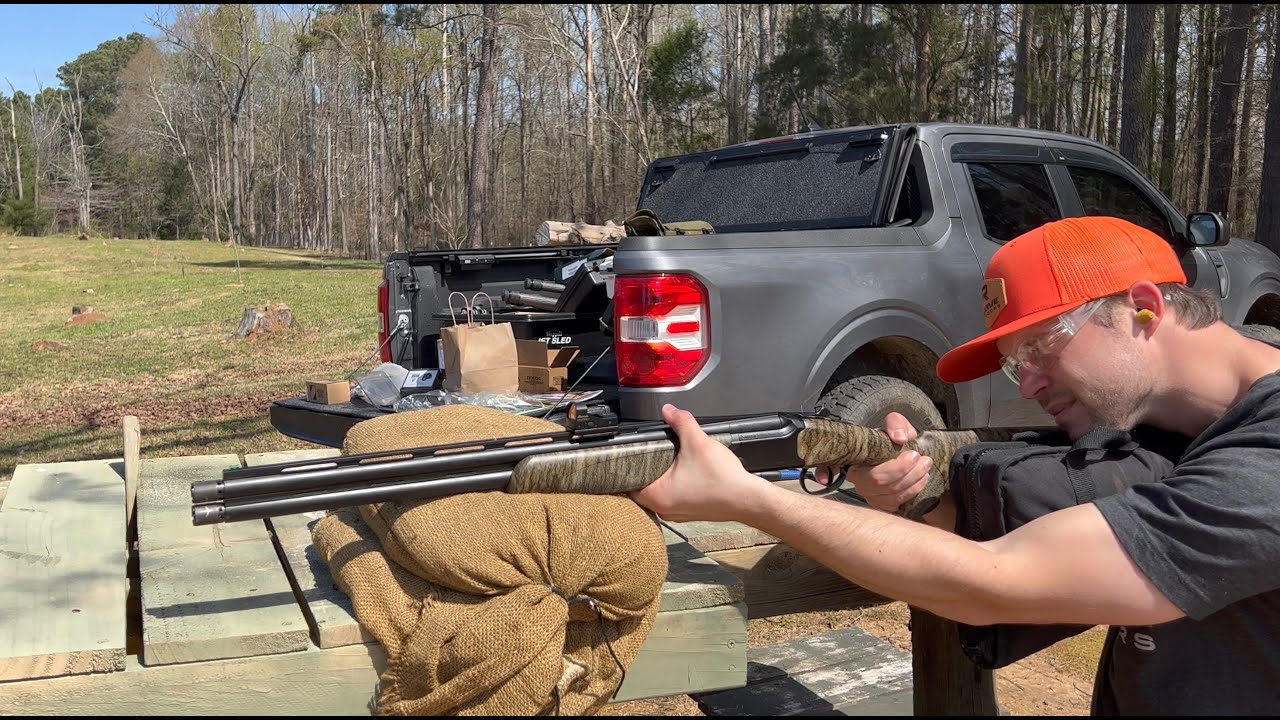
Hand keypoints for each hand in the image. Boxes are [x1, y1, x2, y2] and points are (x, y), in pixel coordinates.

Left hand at [628, 404, 766, 522]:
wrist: (748, 499)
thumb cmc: (723, 480)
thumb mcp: (698, 443)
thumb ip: (681, 422)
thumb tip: (669, 410)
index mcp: (658, 496)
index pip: (627, 484)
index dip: (625, 468)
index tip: (626, 455)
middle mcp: (664, 509)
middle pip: (641, 489)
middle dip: (643, 470)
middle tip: (645, 453)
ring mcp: (677, 513)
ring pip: (658, 494)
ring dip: (659, 478)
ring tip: (664, 460)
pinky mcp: (690, 512)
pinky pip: (673, 498)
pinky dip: (673, 486)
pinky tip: (683, 472)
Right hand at [814, 412, 932, 513]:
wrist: (897, 451)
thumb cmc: (890, 439)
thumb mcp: (893, 424)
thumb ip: (895, 424)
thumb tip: (899, 438)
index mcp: (852, 458)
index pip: (863, 470)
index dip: (891, 468)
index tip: (911, 453)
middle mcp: (856, 479)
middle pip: (880, 483)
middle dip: (905, 471)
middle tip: (921, 457)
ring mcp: (868, 494)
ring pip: (890, 494)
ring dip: (913, 480)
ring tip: (925, 464)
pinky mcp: (880, 503)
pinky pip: (896, 502)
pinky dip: (913, 490)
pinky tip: (922, 478)